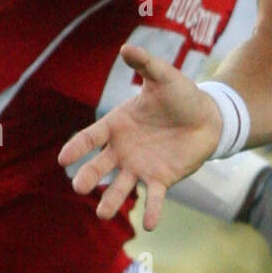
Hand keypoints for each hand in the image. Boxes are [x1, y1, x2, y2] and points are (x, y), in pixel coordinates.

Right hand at [58, 44, 221, 229]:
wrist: (208, 116)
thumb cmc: (181, 95)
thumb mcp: (164, 76)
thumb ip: (146, 64)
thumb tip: (126, 48)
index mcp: (118, 124)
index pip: (91, 137)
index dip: (77, 147)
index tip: (63, 158)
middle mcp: (123, 149)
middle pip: (99, 165)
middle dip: (89, 176)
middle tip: (79, 187)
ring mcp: (140, 166)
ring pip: (121, 186)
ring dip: (111, 200)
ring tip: (102, 213)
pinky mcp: (161, 178)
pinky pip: (154, 197)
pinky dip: (152, 210)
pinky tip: (150, 224)